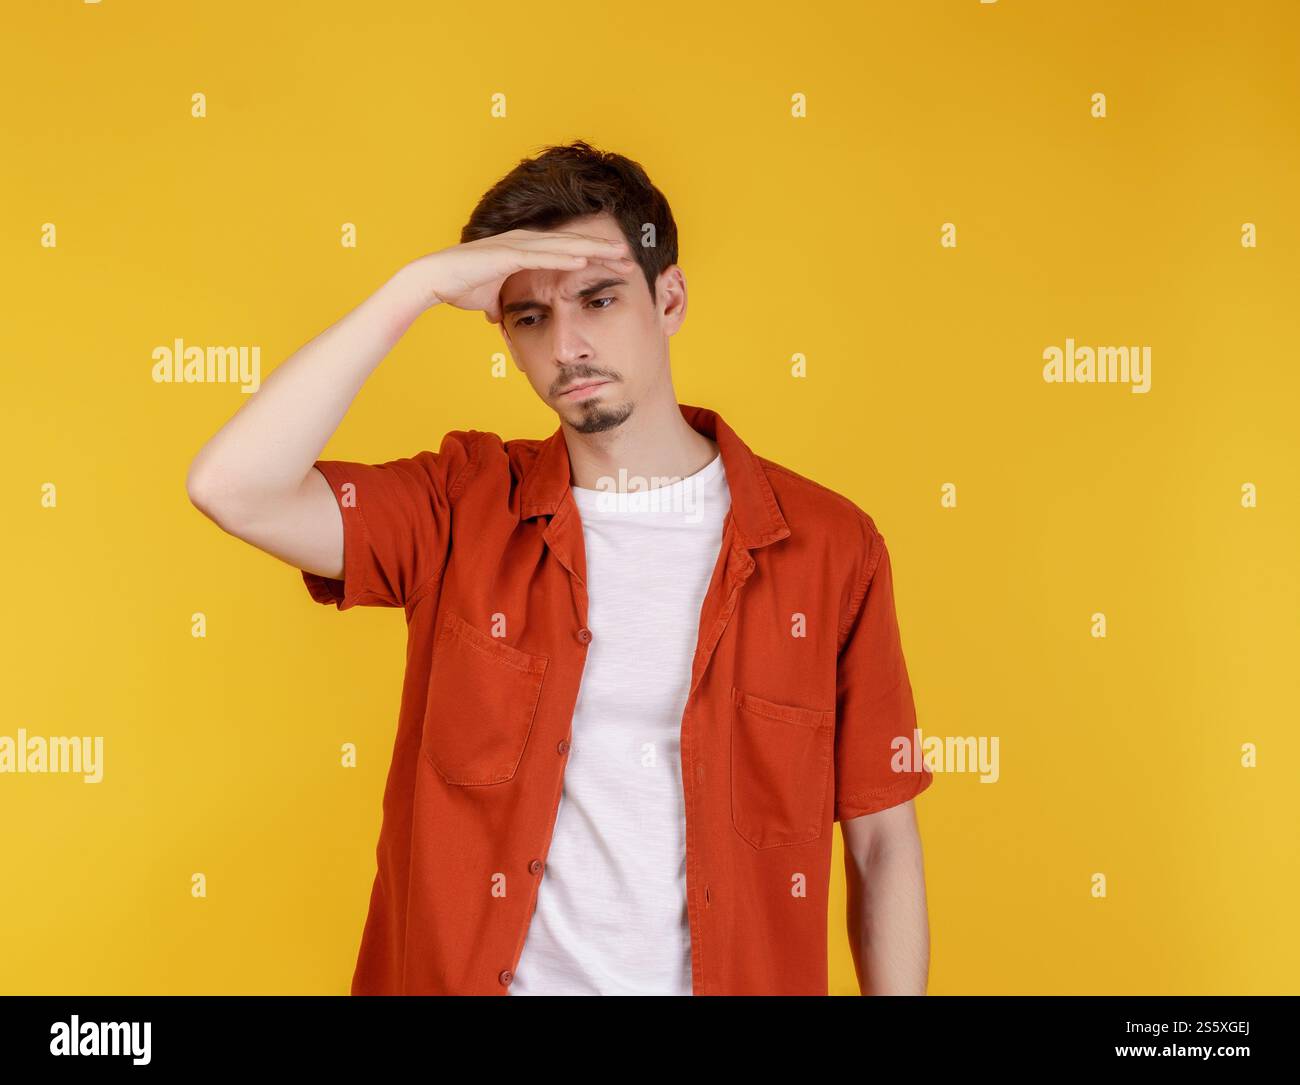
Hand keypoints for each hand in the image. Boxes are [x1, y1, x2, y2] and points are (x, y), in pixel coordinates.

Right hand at [408, 229, 636, 323]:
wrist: (430, 280)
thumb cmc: (458, 286)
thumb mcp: (491, 297)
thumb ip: (503, 301)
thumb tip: (503, 316)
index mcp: (525, 250)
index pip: (567, 253)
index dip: (594, 258)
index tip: (618, 267)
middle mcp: (524, 242)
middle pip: (573, 245)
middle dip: (603, 251)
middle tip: (631, 258)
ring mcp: (516, 245)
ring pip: (563, 246)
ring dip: (592, 250)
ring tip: (619, 255)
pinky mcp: (505, 253)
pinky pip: (541, 256)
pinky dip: (564, 257)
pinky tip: (585, 260)